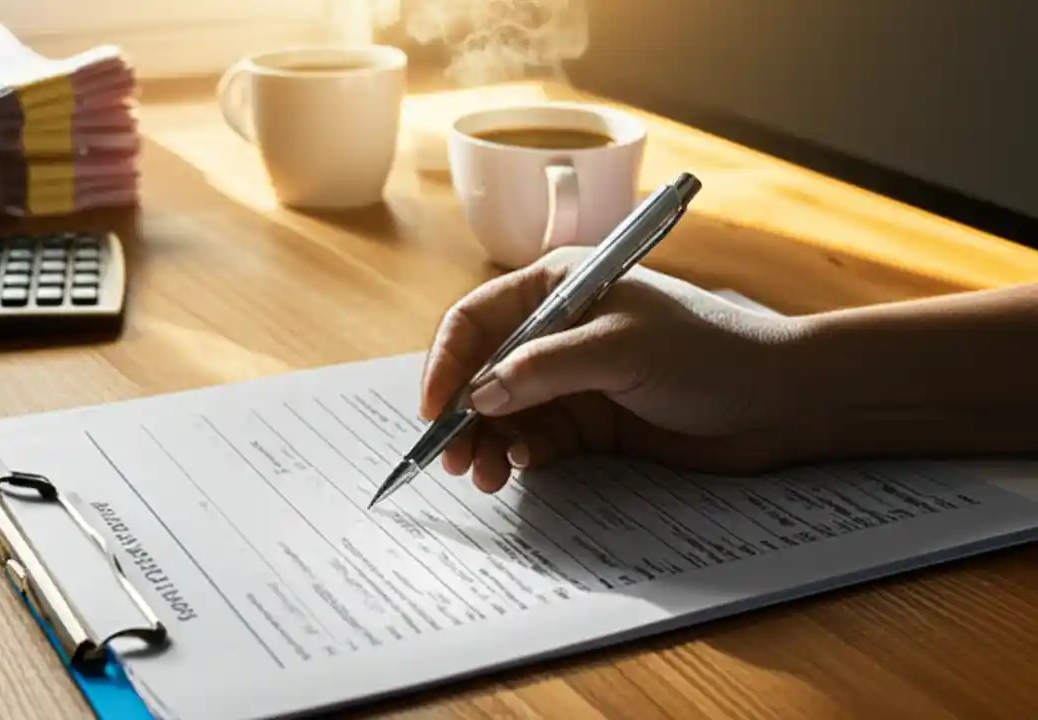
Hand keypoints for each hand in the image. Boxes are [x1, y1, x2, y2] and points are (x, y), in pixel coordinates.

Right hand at [420, 246, 810, 492]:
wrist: (779, 401)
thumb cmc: (707, 352)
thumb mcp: (620, 348)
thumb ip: (543, 369)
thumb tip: (479, 395)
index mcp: (558, 287)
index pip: (478, 319)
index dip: (448, 362)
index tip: (434, 410)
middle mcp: (557, 330)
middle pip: (483, 371)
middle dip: (462, 413)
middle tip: (452, 458)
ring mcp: (572, 378)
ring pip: (504, 411)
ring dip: (486, 441)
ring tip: (483, 474)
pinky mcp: (590, 422)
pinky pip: (535, 437)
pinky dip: (521, 454)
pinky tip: (523, 466)